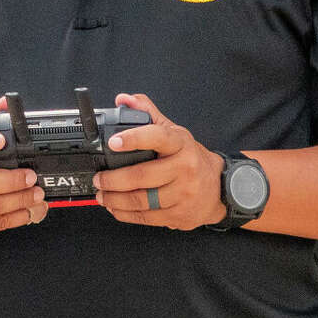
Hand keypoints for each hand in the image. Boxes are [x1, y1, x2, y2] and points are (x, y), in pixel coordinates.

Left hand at [92, 92, 228, 230]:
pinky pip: (147, 217)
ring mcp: (183, 194)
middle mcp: (184, 168)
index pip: (156, 137)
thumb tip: (123, 99)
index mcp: (180, 144)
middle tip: (98, 179)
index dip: (133, 139)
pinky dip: (126, 214)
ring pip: (142, 200)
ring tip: (102, 194)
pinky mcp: (180, 215)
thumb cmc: (191, 157)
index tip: (113, 141)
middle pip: (142, 175)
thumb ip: (147, 113)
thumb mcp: (173, 131)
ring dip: (116, 199)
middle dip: (113, 179)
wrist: (219, 188)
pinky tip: (115, 208)